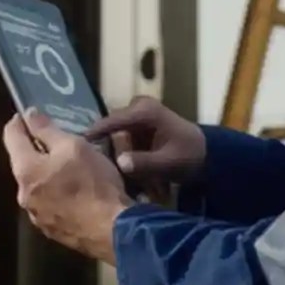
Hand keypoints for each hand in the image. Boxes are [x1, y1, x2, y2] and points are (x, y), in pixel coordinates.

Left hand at [3, 108, 134, 264]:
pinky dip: (57, 193)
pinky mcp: (51, 230)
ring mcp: (36, 216)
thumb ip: (48, 130)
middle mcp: (23, 194)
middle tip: (57, 140)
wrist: (112, 230)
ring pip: (37, 185)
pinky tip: (76, 192)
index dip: (19, 121)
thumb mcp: (74, 146)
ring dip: (47, 173)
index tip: (28, 114)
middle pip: (24, 163)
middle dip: (36, 150)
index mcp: (25, 170)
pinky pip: (49, 203)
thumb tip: (29, 115)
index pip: (11, 137)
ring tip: (70, 168)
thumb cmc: (92, 183)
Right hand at [87, 96, 206, 184]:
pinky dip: (125, 156)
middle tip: (100, 172)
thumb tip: (120, 161)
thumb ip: (144, 162)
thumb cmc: (190, 156)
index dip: (94, 134)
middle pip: (111, 131)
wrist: (207, 154)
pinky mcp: (139, 127)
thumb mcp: (168, 163)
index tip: (76, 146)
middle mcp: (138, 108)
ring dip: (118, 156)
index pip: (111, 121)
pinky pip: (124, 140)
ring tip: (117, 176)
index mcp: (144, 112)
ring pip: (116, 137)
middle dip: (108, 152)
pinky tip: (126, 173)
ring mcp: (138, 117)